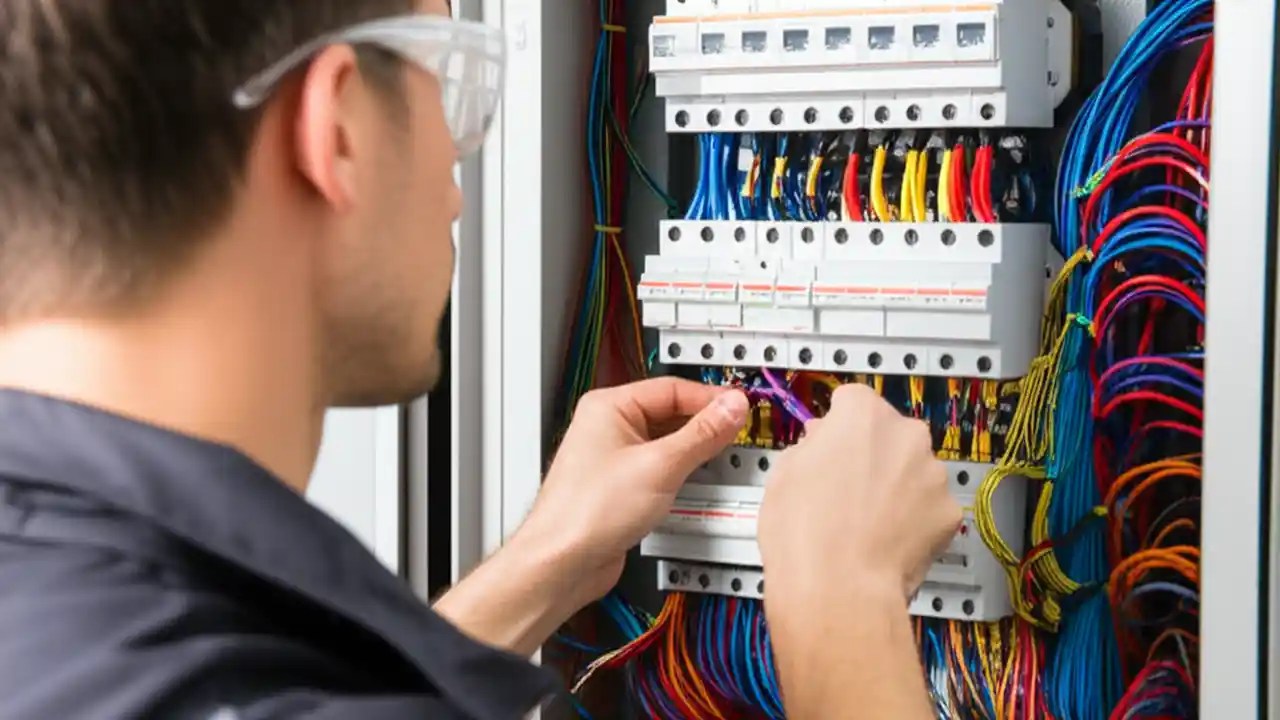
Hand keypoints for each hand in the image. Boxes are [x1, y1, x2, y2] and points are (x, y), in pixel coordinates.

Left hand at [512, 377, 748, 608]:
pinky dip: (680, 470)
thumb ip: (702, 435)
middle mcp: (607, 427)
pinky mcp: (620, 485)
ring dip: (693, 448)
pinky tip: (695, 479)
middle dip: (704, 423)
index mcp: (608, 407)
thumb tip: (731, 408)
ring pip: (666, 441)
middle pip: (669, 412)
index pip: (671, 388)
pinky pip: (658, 466)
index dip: (710, 398)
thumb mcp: (660, 466)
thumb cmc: (587, 513)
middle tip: (736, 431)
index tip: (739, 408)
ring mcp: (613, 457)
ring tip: (720, 454)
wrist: (562, 562)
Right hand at [759, 383, 959, 614]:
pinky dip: (914, 518)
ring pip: (913, 470)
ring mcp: (933, 473)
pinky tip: (887, 538)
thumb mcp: (783, 473)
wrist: (837, 589)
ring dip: (896, 486)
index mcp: (861, 415)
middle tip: (846, 487)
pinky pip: (930, 506)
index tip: (831, 442)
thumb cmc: (803, 532)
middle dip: (872, 453)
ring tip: (866, 520)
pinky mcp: (949, 512)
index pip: (853, 400)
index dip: (838, 424)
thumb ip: (810, 447)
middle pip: (890, 432)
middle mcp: (905, 435)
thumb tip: (821, 448)